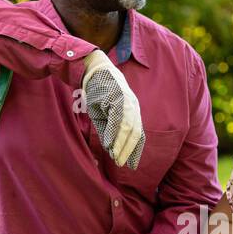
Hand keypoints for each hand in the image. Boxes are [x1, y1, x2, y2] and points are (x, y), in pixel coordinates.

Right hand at [81, 50, 145, 168]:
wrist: (94, 68)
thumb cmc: (99, 92)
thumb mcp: (103, 115)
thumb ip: (108, 131)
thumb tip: (111, 149)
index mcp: (133, 111)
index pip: (138, 134)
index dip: (135, 150)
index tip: (132, 165)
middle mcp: (133, 107)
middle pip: (136, 133)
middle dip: (129, 151)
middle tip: (122, 165)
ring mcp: (126, 101)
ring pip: (128, 127)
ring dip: (122, 144)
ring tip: (116, 158)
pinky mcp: (117, 97)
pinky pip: (118, 118)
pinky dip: (114, 132)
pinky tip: (110, 143)